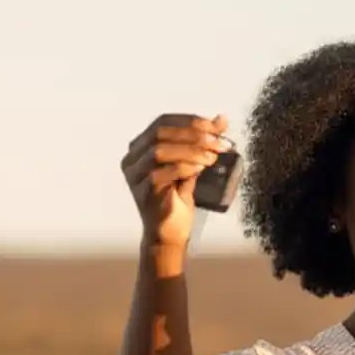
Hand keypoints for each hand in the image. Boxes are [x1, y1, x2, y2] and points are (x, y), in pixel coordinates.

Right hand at [121, 114, 230, 246]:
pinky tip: (199, 169)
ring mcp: (135, 175)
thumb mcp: (193, 165)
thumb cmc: (178, 200)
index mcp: (141, 147)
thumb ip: (203, 143)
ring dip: (190, 150)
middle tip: (217, 142)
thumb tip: (221, 120)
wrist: (170, 234)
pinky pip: (161, 172)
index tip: (216, 126)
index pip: (163, 122)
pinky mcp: (142, 191)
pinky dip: (183, 167)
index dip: (190, 121)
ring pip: (159, 150)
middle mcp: (133, 159)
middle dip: (193, 133)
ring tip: (211, 157)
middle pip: (160, 133)